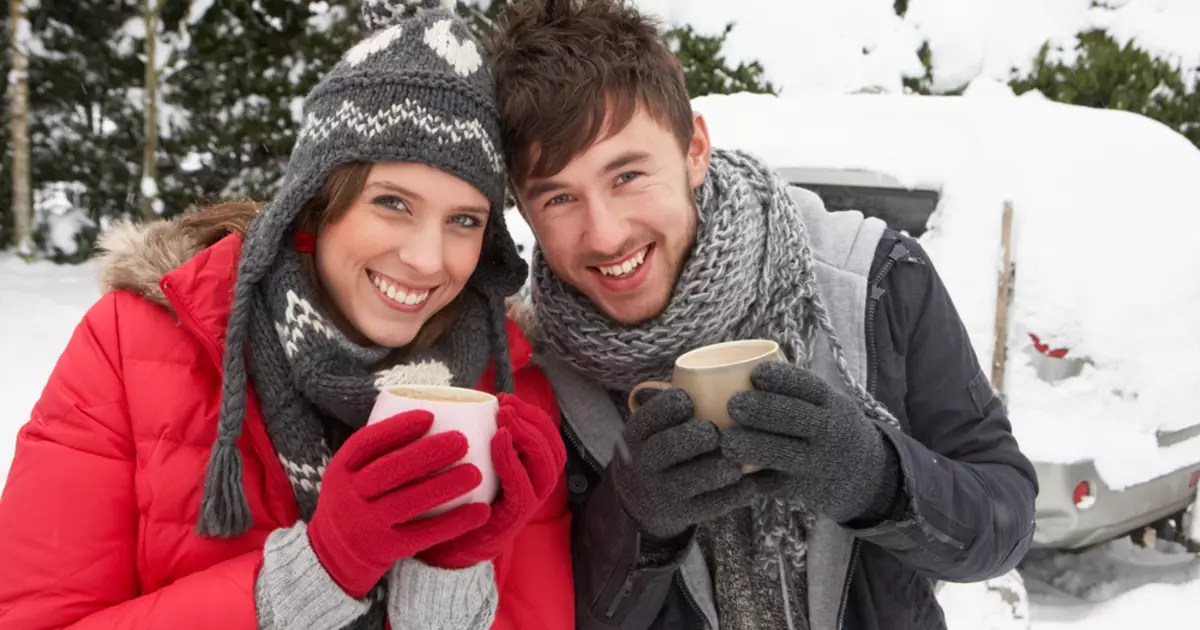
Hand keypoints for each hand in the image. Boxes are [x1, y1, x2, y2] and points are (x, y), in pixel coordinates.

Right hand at [307, 410, 490, 597]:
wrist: (332, 557)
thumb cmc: (356, 501)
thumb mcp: (350, 474)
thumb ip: (376, 451)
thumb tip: (428, 413)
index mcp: (340, 470)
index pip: (364, 444)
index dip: (396, 428)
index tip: (430, 415)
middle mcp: (348, 497)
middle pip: (388, 471)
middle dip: (427, 454)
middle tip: (461, 441)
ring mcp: (366, 525)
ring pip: (408, 503)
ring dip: (444, 486)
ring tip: (475, 473)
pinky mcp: (386, 550)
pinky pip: (424, 535)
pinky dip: (454, 523)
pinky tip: (480, 511)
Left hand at [420, 393, 565, 568]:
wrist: (448, 548)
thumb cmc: (459, 502)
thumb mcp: (473, 464)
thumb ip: (478, 440)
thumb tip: (464, 400)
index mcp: (530, 472)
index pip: (548, 439)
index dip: (533, 415)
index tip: (505, 397)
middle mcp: (536, 487)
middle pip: (553, 448)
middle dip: (533, 420)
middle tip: (506, 405)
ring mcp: (529, 504)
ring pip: (547, 466)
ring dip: (528, 436)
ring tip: (505, 418)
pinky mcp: (515, 518)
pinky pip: (523, 487)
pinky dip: (513, 460)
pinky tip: (499, 441)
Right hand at [612, 388, 756, 539]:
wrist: (637, 503)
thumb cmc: (658, 450)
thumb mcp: (651, 429)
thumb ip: (673, 406)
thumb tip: (724, 372)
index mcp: (636, 434)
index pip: (653, 414)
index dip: (674, 404)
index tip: (691, 402)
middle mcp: (643, 463)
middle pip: (672, 445)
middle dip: (701, 436)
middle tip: (719, 432)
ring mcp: (661, 492)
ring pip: (695, 478)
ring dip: (723, 466)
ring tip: (741, 459)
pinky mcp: (681, 515)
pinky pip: (713, 505)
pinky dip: (737, 493)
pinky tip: (751, 482)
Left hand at [723, 362, 900, 523]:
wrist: (866, 473)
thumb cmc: (829, 427)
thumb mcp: (827, 404)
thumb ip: (795, 392)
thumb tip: (738, 370)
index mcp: (831, 403)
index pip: (808, 385)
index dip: (781, 379)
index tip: (755, 374)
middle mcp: (829, 431)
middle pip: (793, 417)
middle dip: (760, 410)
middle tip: (732, 405)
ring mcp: (819, 462)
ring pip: (783, 453)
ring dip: (752, 447)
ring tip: (727, 442)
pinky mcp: (805, 490)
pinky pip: (775, 484)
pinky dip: (752, 479)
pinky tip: (731, 470)